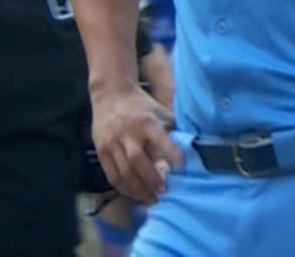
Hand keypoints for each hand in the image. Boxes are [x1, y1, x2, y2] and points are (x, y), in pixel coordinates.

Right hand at [91, 83, 181, 204]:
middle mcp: (128, 133)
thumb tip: (192, 148)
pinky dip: (124, 188)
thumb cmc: (141, 105)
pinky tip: (134, 194)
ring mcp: (112, 143)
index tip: (183, 169)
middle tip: (165, 193)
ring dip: (139, 190)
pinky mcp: (101, 151)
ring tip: (151, 199)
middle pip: (139, 162)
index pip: (161, 140)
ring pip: (124, 172)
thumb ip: (172, 129)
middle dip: (153, 181)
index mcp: (146, 122)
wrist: (110, 94)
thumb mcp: (159, 111)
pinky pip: (112, 175)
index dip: (172, 155)